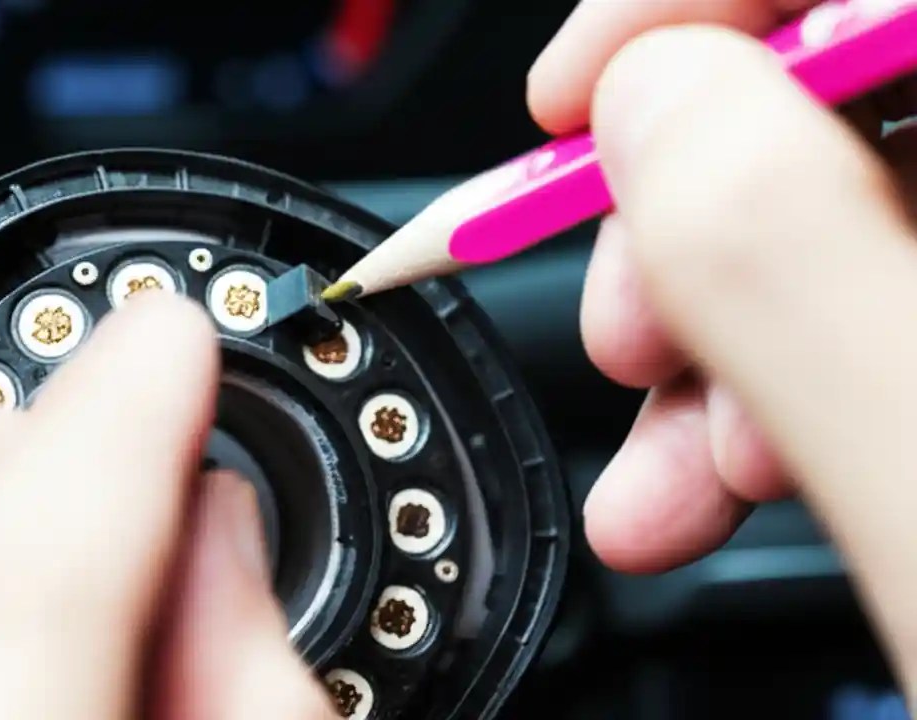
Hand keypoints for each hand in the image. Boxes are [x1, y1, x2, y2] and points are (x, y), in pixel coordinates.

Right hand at [530, 0, 916, 689]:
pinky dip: (795, 385)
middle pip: (887, 79)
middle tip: (624, 334)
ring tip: (675, 467)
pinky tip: (726, 480)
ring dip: (735, 328)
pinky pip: (904, 309)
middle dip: (706, 207)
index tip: (574, 101)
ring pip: (886, 208)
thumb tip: (653, 107)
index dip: (709, 4)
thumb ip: (797, 271)